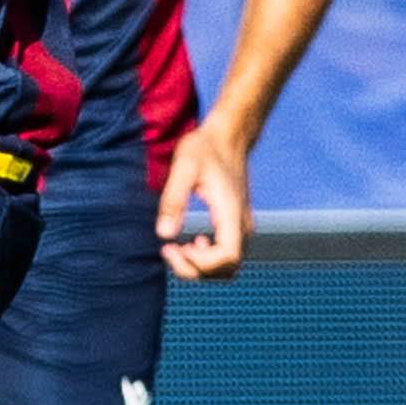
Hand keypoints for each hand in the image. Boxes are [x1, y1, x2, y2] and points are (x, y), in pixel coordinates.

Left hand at [158, 114, 253, 279]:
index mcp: (231, 213)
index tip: (173, 248)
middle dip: (196, 269)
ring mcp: (241, 226)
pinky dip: (207, 258)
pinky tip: (190, 242)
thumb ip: (173, 200)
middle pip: (228, 269)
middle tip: (168, 250)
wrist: (228, 135)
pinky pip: (226, 254)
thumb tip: (164, 235)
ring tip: (175, 248)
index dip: (200, 264)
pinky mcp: (235, 224)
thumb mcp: (183, 167)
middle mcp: (241, 225)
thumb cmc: (204, 147)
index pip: (227, 258)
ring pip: (228, 265)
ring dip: (200, 266)